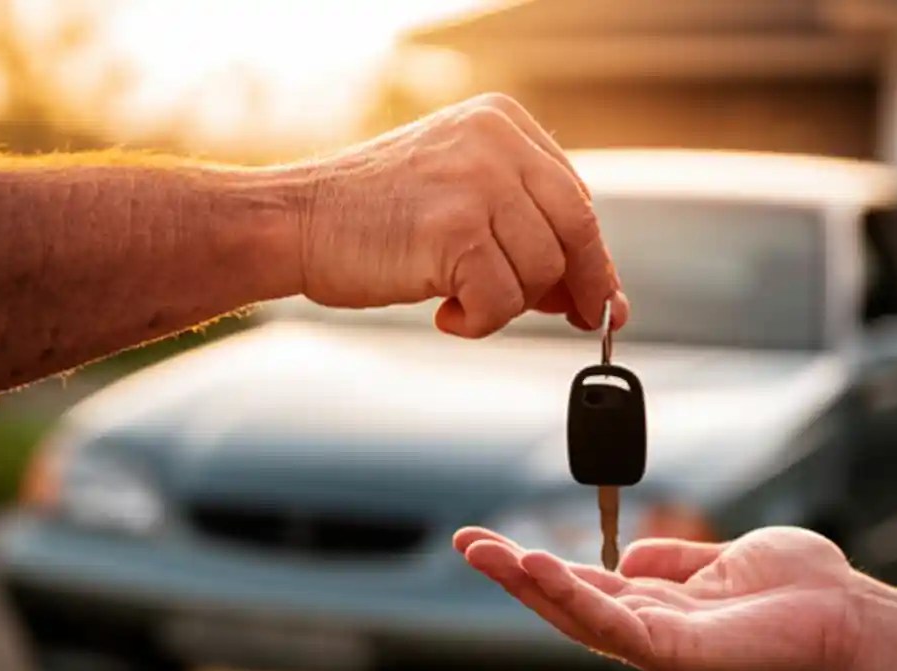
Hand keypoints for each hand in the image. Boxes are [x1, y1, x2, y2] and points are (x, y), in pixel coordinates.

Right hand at [299, 93, 627, 336]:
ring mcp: (476, 182)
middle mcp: (495, 140)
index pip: (574, 196)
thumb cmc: (370, 217)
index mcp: (502, 121)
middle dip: (580, 286)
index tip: (595, 295)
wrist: (292, 221)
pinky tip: (445, 313)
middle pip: (576, 230)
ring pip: (542, 273)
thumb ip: (525, 229)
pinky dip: (480, 322)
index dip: (588, 256)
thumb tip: (604, 298)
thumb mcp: (458, 197)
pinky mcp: (454, 230)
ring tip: (458, 297)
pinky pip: (503, 301)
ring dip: (508, 304)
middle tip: (572, 318)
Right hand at [454, 526, 870, 670]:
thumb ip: (673, 559)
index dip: (537, 566)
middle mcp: (653, 632)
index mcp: (661, 608)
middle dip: (514, 576)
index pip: (585, 586)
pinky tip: (540, 569)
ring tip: (486, 553)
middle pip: (568, 603)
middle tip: (467, 544)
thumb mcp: (723, 556)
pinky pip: (613, 625)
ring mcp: (662, 648)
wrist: (850, 614)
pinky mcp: (677, 656)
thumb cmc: (802, 588)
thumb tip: (624, 555)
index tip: (493, 540)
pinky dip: (573, 598)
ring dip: (528, 586)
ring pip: (578, 617)